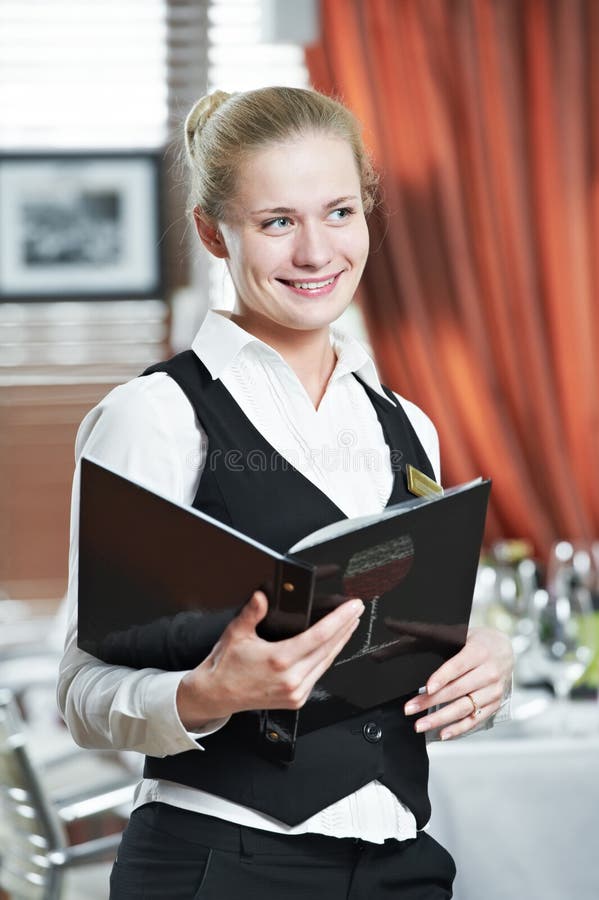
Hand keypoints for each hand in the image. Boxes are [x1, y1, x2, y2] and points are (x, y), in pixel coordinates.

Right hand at [177, 590, 363, 729]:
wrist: (216, 694)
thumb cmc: (226, 665)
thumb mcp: (236, 633)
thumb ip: (252, 612)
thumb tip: (262, 596)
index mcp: (278, 660)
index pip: (319, 636)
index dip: (339, 619)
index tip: (352, 607)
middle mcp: (290, 679)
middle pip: (329, 648)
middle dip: (346, 626)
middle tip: (356, 610)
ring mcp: (295, 692)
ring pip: (326, 662)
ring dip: (341, 642)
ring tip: (350, 624)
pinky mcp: (296, 700)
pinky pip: (318, 674)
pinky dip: (328, 658)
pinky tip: (333, 646)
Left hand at [403, 626, 512, 739]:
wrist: (506, 650)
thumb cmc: (479, 641)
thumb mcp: (462, 634)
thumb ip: (438, 638)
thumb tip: (404, 638)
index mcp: (479, 651)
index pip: (458, 666)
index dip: (442, 678)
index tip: (428, 688)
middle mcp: (489, 672)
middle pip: (457, 690)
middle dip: (431, 701)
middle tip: (410, 709)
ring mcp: (493, 691)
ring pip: (464, 708)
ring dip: (440, 718)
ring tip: (420, 725)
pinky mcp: (494, 704)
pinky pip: (475, 720)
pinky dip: (458, 728)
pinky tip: (442, 733)